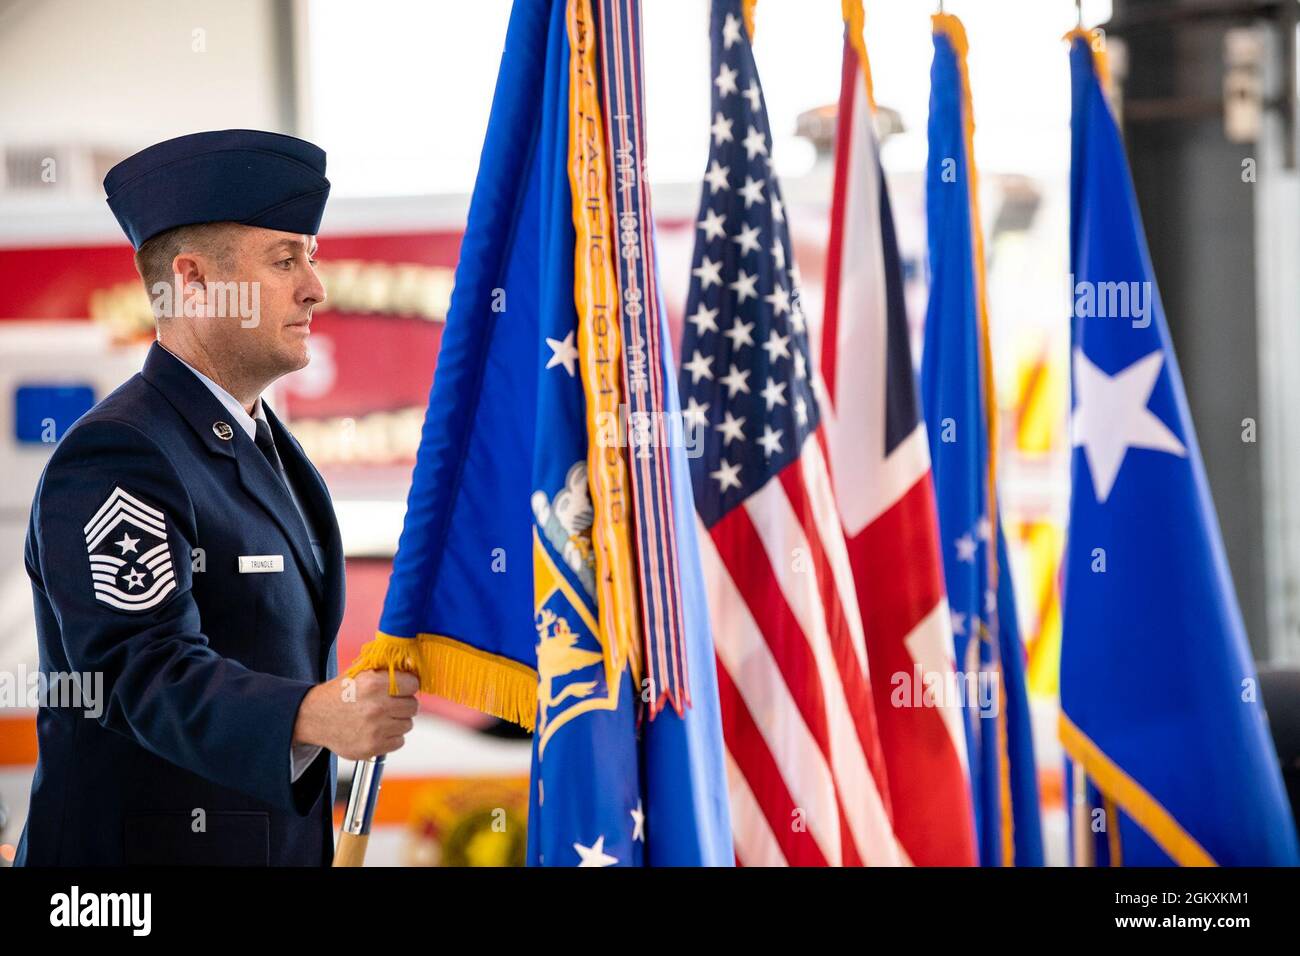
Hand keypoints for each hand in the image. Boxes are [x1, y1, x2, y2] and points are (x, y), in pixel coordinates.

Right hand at [292, 669, 418, 759]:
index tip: (401, 688)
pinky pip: (399, 741)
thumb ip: (386, 667)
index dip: (408, 686)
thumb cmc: (341, 693)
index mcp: (374, 684)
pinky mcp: (373, 747)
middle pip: (413, 706)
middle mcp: (377, 707)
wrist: (315, 718)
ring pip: (408, 725)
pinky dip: (391, 737)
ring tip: (380, 718)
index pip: (413, 684)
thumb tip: (413, 665)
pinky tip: (377, 730)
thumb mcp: (359, 672)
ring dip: (397, 721)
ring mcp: (375, 729)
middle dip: (404, 704)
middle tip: (390, 704)